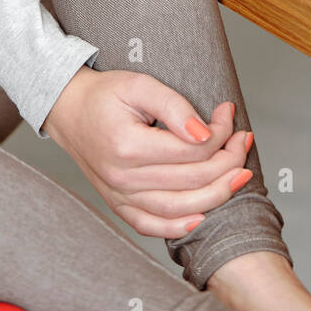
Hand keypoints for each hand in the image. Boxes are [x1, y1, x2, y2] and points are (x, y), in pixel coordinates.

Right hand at [43, 67, 252, 237]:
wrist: (68, 110)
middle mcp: (122, 177)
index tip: (228, 114)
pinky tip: (202, 216)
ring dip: (217, 194)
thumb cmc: (103, 95)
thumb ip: (173, 105)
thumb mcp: (138, 84)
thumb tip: (205, 133)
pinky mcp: (117, 204)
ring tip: (238, 175)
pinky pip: (151, 226)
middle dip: (228, 161)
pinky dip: (179, 226)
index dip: (220, 133)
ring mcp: (119, 195)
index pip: (191, 149)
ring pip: (179, 208)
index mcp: (127, 145)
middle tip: (242, 141)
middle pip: (192, 180)